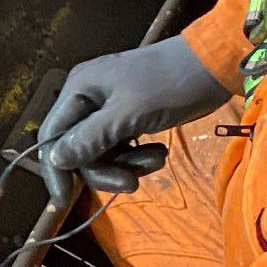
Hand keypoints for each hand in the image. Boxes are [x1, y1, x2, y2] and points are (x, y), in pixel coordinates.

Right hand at [37, 35, 227, 203]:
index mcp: (79, 89)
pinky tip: (159, 154)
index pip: (53, 135)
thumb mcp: (128, 113)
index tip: (66, 199)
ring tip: (156, 161)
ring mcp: (109, 109)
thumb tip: (55, 160)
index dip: (57, 168)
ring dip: (127, 164)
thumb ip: (90, 138)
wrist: (213, 67)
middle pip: (80, 149)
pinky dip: (138, 156)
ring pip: (103, 152)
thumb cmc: (168, 84)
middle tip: (131, 183)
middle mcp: (88, 99)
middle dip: (105, 169)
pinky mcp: (130, 118)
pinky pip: (122, 147)